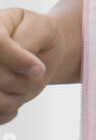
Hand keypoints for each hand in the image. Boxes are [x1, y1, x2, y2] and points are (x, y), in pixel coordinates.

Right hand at [0, 8, 62, 123]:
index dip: (18, 60)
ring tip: (26, 84)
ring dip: (15, 98)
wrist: (37, 51)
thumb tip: (25, 63)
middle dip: (21, 81)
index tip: (39, 69)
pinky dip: (9, 110)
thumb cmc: (40, 35)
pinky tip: (16, 97)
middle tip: (37, 73)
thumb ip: (30, 40)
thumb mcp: (43, 28)